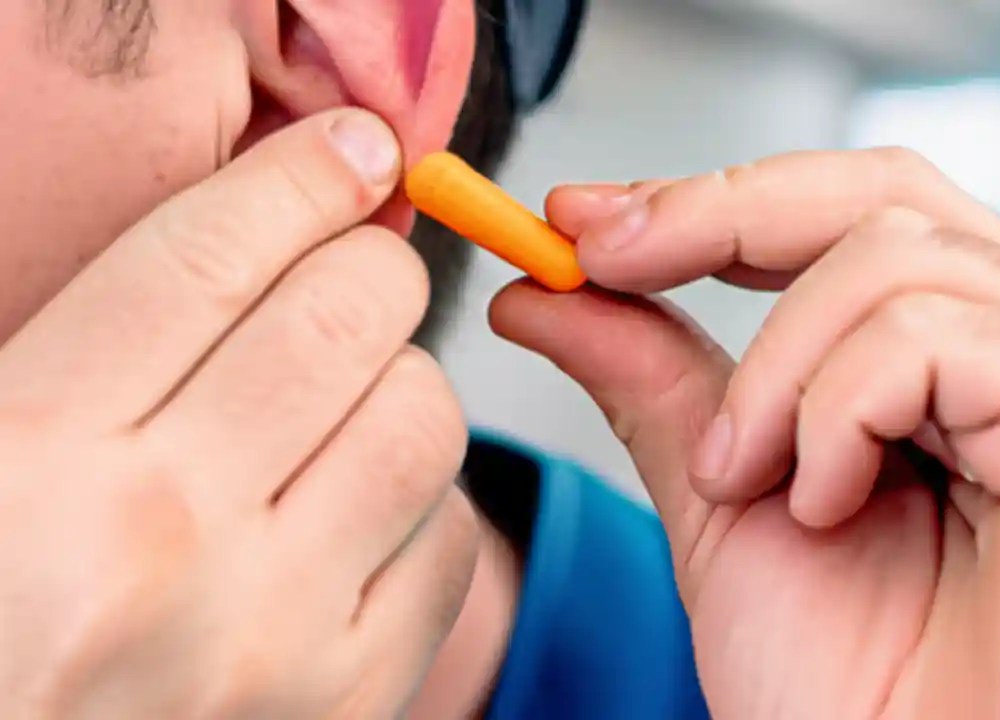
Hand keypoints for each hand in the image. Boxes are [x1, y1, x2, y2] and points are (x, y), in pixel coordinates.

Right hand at [0, 109, 476, 717]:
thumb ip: (90, 341)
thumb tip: (263, 225)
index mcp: (35, 454)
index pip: (209, 254)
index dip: (302, 177)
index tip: (353, 152)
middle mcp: (161, 540)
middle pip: (344, 315)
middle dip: (369, 268)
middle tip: (351, 281)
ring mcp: (270, 632)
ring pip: (423, 416)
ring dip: (403, 382)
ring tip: (348, 407)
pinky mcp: (352, 699)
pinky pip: (451, 536)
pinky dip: (425, 499)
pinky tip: (362, 510)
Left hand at [492, 149, 999, 718]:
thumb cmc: (854, 694)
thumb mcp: (722, 502)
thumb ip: (657, 382)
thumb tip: (550, 290)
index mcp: (971, 361)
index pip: (853, 215)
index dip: (718, 199)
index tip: (582, 218)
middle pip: (884, 195)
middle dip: (719, 215)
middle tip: (599, 256)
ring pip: (892, 258)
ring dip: (772, 375)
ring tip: (746, 481)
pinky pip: (933, 339)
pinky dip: (838, 415)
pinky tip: (829, 505)